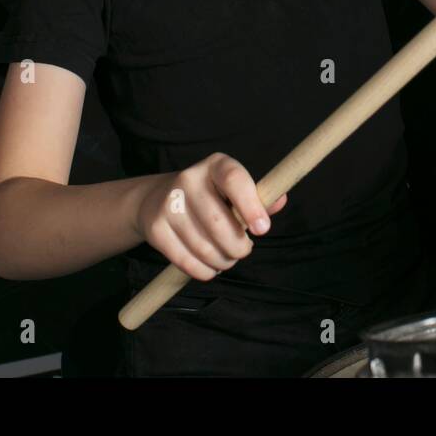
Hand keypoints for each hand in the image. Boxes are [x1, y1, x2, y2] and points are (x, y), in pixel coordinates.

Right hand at [133, 152, 288, 281]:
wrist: (156, 198)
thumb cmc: (210, 196)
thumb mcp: (233, 189)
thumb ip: (259, 196)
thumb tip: (280, 200)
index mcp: (215, 165)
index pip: (234, 180)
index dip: (251, 206)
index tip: (263, 230)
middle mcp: (188, 179)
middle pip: (218, 222)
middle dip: (238, 246)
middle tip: (244, 250)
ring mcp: (168, 204)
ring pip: (203, 247)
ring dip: (223, 261)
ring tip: (228, 258)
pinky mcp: (156, 228)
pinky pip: (185, 261)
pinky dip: (204, 271)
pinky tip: (211, 266)